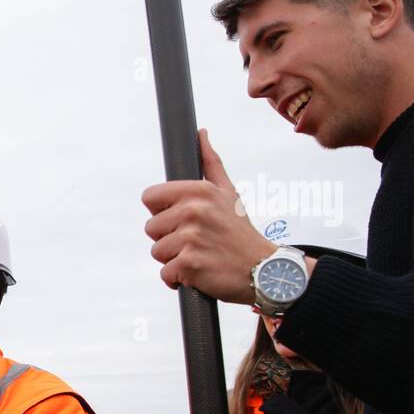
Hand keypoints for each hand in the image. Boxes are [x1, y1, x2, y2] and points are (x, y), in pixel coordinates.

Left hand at [142, 128, 277, 303]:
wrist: (264, 270)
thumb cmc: (240, 232)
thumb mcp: (228, 193)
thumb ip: (210, 163)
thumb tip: (200, 134)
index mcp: (199, 191)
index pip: (149, 197)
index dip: (162, 211)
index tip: (182, 220)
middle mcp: (194, 211)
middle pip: (151, 228)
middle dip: (170, 239)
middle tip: (198, 241)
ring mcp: (191, 239)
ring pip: (157, 252)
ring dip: (175, 259)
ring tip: (201, 256)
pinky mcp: (189, 265)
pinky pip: (165, 274)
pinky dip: (179, 279)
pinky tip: (199, 272)